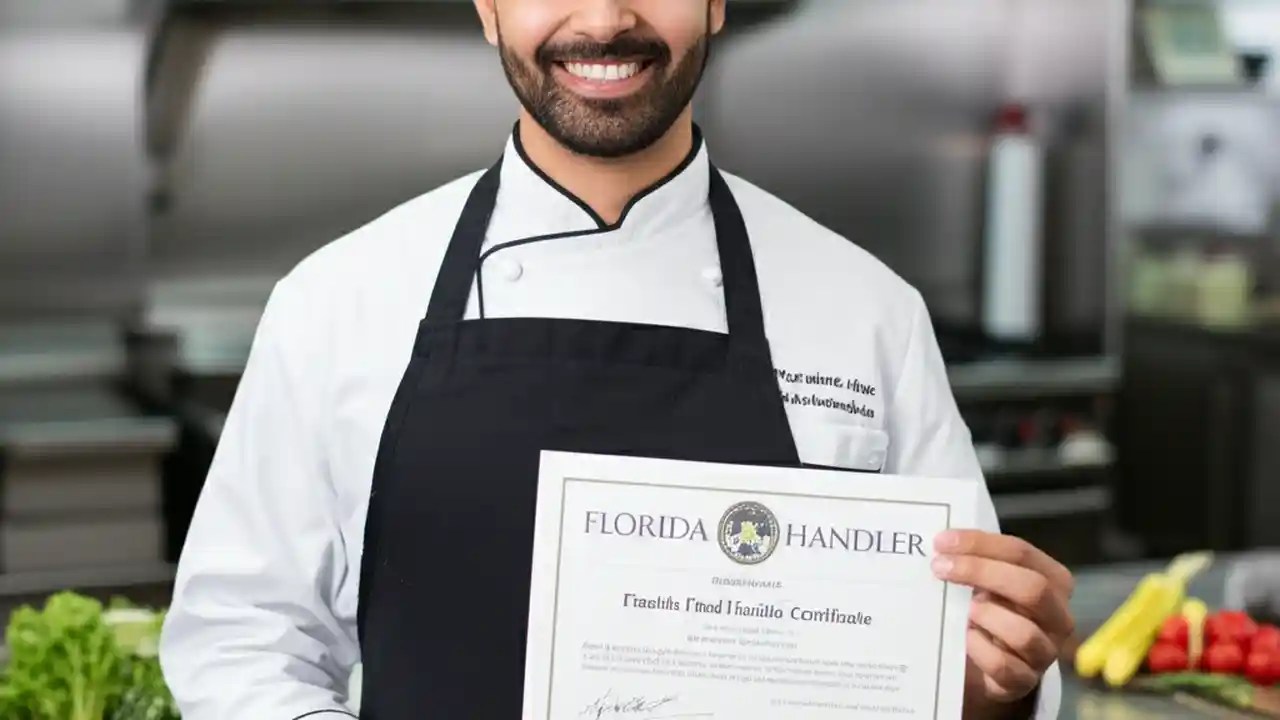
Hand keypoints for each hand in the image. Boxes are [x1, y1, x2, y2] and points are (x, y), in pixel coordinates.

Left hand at [932, 530, 1074, 717]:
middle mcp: (1058, 616)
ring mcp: (1044, 651)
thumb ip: (978, 561)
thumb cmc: (991, 611)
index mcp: (1054, 581)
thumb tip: (944, 544)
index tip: (942, 542)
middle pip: (1031, 588)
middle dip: (981, 572)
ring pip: (1023, 632)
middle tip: (941, 567)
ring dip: (986, 616)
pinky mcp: (1024, 680)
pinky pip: (1002, 664)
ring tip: (962, 610)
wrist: (987, 664)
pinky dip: (978, 648)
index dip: (980, 544)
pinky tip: (963, 638)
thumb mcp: (990, 582)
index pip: (1022, 553)